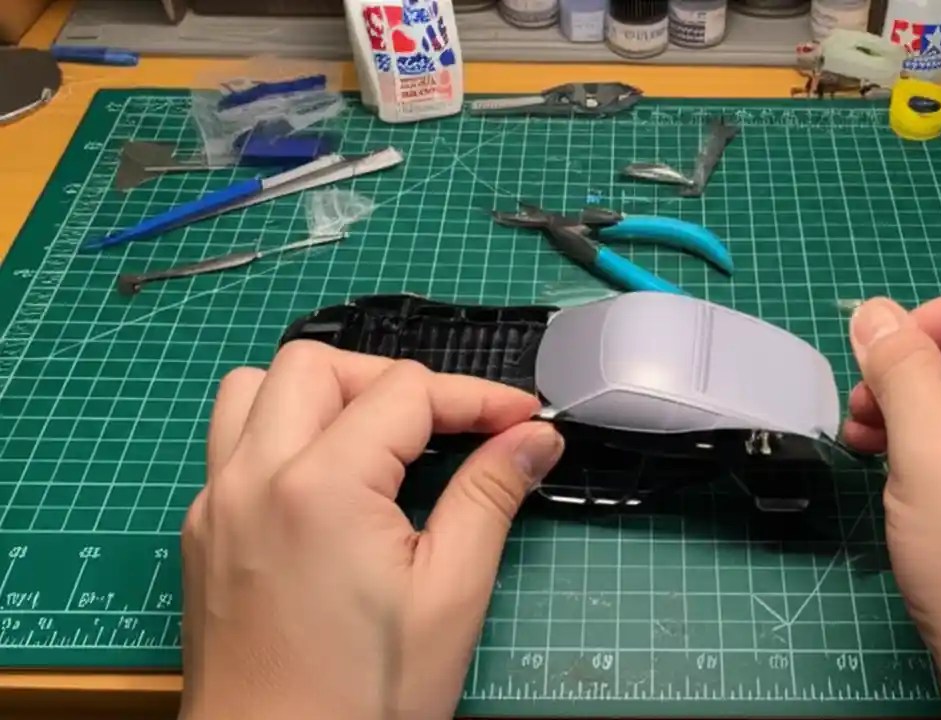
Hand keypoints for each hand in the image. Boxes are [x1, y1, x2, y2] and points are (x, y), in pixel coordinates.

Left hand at [179, 341, 563, 719]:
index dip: (475, 397)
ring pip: (255, 389)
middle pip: (318, 366)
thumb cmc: (366, 700)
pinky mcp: (203, 534)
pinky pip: (234, 444)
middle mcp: (252, 478)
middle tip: (449, 425)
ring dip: (323, 392)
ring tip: (379, 437)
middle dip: (393, 380)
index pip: (405, 392)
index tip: (521, 419)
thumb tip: (534, 438)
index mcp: (320, 487)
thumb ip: (490, 497)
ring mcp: (215, 504)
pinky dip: (284, 433)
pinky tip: (330, 483)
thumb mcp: (451, 596)